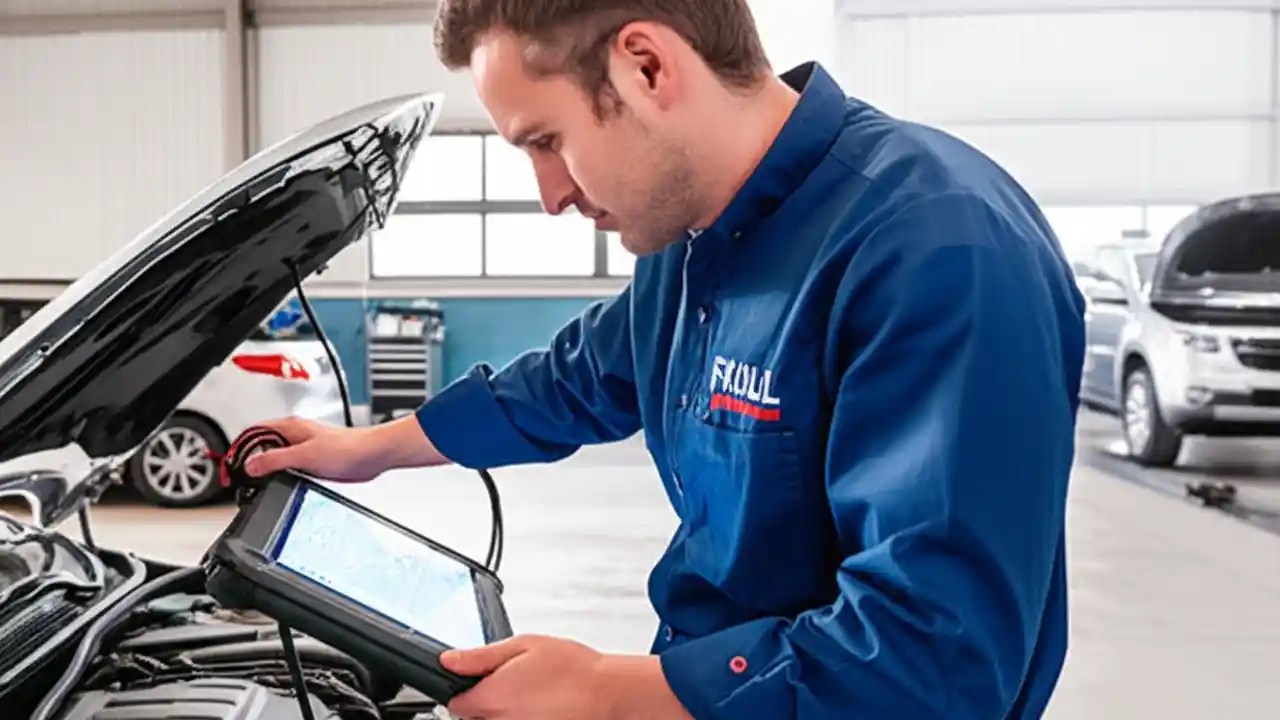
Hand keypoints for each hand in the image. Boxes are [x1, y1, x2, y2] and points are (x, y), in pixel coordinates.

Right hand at [243, 415, 447, 481]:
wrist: (373, 455)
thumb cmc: (348, 448)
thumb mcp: (304, 456)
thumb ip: (275, 460)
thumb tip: (251, 464)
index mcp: (289, 428)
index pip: (252, 433)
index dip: (238, 449)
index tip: (230, 466)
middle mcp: (295, 435)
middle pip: (261, 446)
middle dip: (248, 461)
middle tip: (238, 479)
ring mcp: (304, 448)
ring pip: (275, 457)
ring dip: (265, 470)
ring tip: (254, 484)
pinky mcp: (314, 460)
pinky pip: (289, 467)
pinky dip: (280, 476)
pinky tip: (279, 485)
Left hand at [442, 635, 691, 719]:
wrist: (606, 693)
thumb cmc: (571, 668)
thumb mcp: (523, 646)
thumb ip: (480, 657)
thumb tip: (448, 660)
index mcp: (491, 697)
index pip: (456, 703)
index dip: (467, 688)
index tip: (482, 680)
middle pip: (474, 716)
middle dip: (487, 700)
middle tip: (513, 682)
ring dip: (505, 711)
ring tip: (531, 694)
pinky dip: (523, 716)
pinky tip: (540, 706)